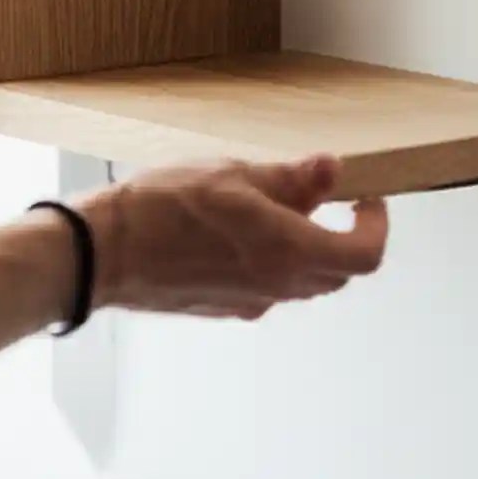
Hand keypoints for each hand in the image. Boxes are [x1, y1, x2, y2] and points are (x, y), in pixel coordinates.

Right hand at [78, 155, 388, 319]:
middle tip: (321, 198)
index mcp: (288, 251)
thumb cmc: (162, 208)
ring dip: (304, 249)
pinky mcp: (225, 309)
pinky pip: (267, 288)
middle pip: (336, 272)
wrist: (103, 253)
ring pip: (302, 282)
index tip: (365, 200)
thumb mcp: (233, 175)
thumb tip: (333, 170)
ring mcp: (250, 303)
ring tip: (271, 209)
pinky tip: (235, 234)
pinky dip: (271, 262)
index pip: (364, 255)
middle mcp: (277, 286)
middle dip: (339, 236)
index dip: (374, 227)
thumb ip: (291, 178)